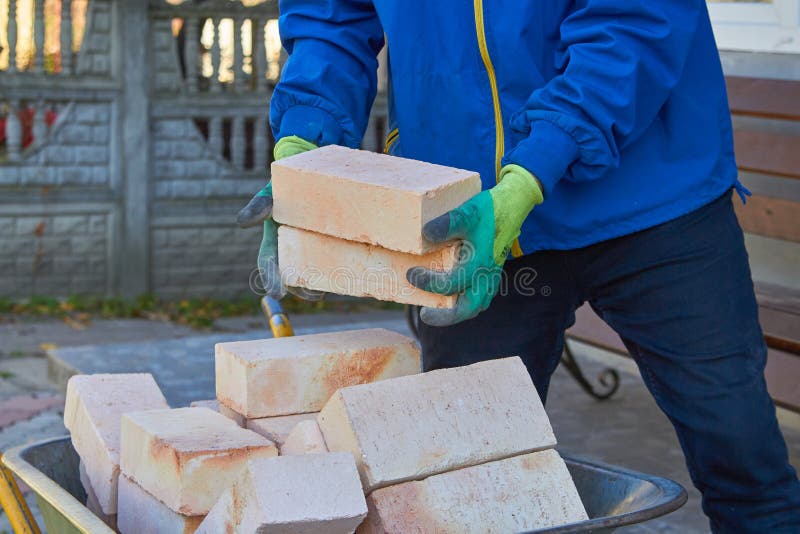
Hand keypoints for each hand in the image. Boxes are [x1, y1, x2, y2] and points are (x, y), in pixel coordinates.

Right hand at [237, 135, 321, 299]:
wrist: (309, 172)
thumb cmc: (286, 185)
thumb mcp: (271, 193)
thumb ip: (259, 207)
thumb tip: (241, 222)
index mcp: (274, 240)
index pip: (269, 264)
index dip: (271, 279)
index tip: (277, 292)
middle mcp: (290, 248)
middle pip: (291, 275)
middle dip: (299, 288)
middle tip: (312, 296)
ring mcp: (308, 248)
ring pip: (309, 273)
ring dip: (316, 285)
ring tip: (325, 292)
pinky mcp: (326, 244)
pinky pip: (327, 262)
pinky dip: (332, 273)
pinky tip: (343, 277)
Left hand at [407, 164, 542, 325]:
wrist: (512, 206)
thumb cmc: (488, 210)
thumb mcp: (467, 212)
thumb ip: (447, 223)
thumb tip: (425, 234)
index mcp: (479, 263)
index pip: (450, 284)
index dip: (428, 282)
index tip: (411, 273)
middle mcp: (487, 275)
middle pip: (468, 309)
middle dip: (445, 317)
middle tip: (424, 316)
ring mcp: (491, 277)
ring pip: (476, 307)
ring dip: (456, 313)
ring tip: (435, 312)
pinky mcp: (492, 275)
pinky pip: (481, 298)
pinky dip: (466, 304)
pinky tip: (452, 299)